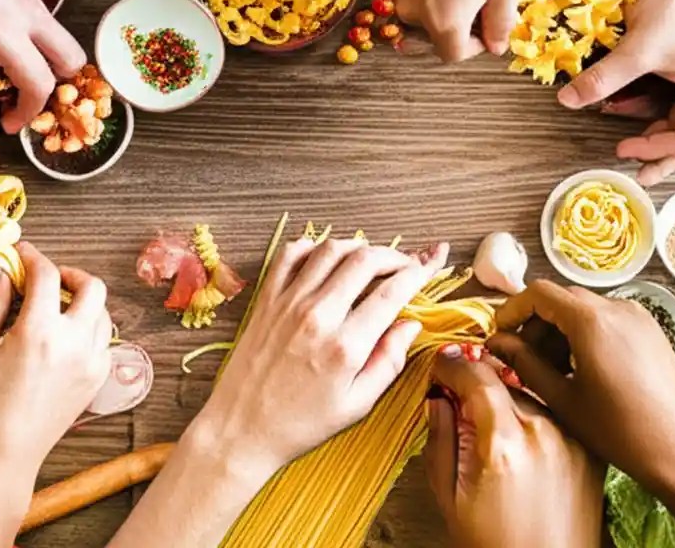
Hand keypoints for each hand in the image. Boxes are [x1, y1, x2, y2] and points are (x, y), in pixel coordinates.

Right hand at [0, 243, 111, 476]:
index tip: (20, 253)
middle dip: (69, 274)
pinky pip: (102, 340)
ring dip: (82, 301)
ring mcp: (92, 362)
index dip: (32, 256)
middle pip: (92, 286)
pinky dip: (87, 328)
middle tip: (45, 278)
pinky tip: (61, 337)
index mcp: (39, 332)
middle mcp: (74, 343)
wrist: (3, 457)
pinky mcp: (98, 379)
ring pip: (102, 312)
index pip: (46, 274)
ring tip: (52, 307)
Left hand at [193, 239, 445, 472]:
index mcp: (345, 346)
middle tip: (406, 264)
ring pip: (330, 249)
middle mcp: (317, 316)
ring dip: (358, 246)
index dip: (419, 271)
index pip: (392, 291)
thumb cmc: (301, 424)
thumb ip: (389, 361)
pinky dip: (313, 246)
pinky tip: (326, 257)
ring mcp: (288, 303)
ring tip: (372, 259)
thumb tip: (411, 325)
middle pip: (365, 260)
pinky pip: (290, 255)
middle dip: (394, 255)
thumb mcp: (357, 404)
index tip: (432, 264)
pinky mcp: (266, 300)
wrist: (241, 429)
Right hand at [386, 0, 518, 62]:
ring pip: (424, 13)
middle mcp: (414, 16)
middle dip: (460, 23)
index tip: (487, 23)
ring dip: (444, 3)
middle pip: (437, 35)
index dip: (474, 45)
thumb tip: (496, 46)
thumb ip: (501, 20)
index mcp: (445, 24)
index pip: (454, 55)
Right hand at [426, 349, 602, 547]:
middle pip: (504, 382)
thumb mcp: (450, 497)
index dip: (453, 364)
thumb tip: (438, 399)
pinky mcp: (590, 451)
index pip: (476, 376)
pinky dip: (536, 422)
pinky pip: (556, 419)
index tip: (442, 364)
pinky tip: (524, 447)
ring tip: (494, 435)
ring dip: (508, 403)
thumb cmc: (498, 547)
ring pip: (530, 398)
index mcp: (502, 444)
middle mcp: (543, 434)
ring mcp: (572, 440)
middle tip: (459, 401)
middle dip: (478, 386)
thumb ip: (441, 440)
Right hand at [488, 281, 674, 545]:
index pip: (539, 293)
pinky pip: (607, 321)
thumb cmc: (618, 430)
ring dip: (560, 331)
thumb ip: (525, 363)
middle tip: (521, 359)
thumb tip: (497, 343)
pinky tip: (581, 372)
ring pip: (584, 310)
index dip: (512, 310)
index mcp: (592, 321)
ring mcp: (639, 318)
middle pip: (562, 299)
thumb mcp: (562, 399)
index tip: (498, 335)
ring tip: (552, 372)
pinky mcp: (651, 332)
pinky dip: (585, 336)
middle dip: (536, 325)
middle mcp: (618, 308)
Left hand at [557, 0, 674, 184]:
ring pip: (668, 114)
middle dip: (648, 146)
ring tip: (607, 114)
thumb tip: (566, 101)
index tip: (619, 151)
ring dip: (638, 118)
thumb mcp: (637, 49)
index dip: (649, 150)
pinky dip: (639, 97)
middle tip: (623, 166)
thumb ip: (603, 79)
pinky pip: (663, 93)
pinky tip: (614, 98)